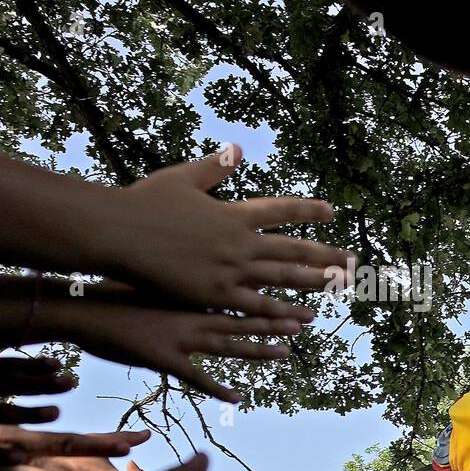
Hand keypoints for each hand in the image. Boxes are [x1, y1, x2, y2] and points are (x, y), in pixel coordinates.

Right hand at [52, 292, 303, 402]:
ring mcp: (181, 337)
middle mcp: (193, 314)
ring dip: (258, 348)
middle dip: (278, 319)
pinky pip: (196, 377)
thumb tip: (193, 285)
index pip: (239, 296)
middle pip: (244, 317)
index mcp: (191, 295)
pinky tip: (236, 396)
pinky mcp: (164, 359)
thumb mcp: (150, 284)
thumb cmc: (112, 292)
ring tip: (286, 352)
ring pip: (229, 343)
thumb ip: (176, 289)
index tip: (297, 296)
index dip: (269, 299)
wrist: (83, 307)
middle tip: (309, 318)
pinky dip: (217, 387)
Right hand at [88, 144, 351, 320]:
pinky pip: (256, 308)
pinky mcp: (214, 296)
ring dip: (313, 283)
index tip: (330, 211)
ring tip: (338, 287)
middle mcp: (239, 241)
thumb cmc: (142, 204)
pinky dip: (280, 314)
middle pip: (292, 249)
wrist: (117, 233)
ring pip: (282, 279)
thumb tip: (238, 149)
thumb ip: (213, 168)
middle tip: (352, 260)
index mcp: (233, 212)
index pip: (280, 209)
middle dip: (325, 255)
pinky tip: (299, 321)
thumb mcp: (181, 179)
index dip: (307, 210)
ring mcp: (229, 271)